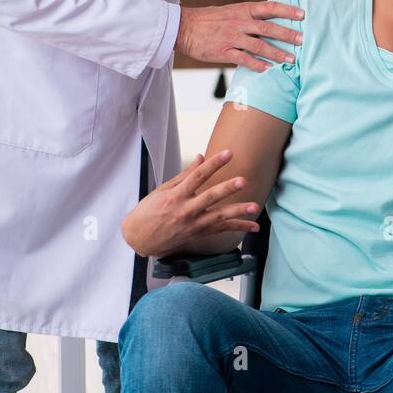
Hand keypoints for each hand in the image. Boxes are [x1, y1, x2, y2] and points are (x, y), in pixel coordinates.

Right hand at [121, 149, 260, 257]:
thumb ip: (185, 175)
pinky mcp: (198, 234)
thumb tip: (201, 158)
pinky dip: (237, 228)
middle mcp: (185, 211)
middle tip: (242, 181)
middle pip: (209, 197)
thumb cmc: (148, 212)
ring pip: (218, 217)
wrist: (138, 239)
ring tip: (254, 206)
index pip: (197, 176)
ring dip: (238, 212)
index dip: (213, 164)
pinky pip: (220, 230)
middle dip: (227, 189)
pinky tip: (252, 226)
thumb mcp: (162, 190)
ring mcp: (192, 225)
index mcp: (175, 196)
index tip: (228, 153)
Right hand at [176, 0, 304, 70]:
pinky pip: (243, 59)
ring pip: (258, 45)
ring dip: (276, 53)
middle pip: (268, 27)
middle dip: (287, 34)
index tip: (302, 14)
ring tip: (291, 60)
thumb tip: (272, 18)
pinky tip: (269, 70)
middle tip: (302, 40)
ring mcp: (231, 37)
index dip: (286, 10)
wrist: (184, 27)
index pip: (269, 7)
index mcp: (243, 10)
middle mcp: (239, 22)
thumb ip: (250, 15)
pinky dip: (257, 64)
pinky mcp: (223, 51)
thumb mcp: (232, 11)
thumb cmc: (211, 20)